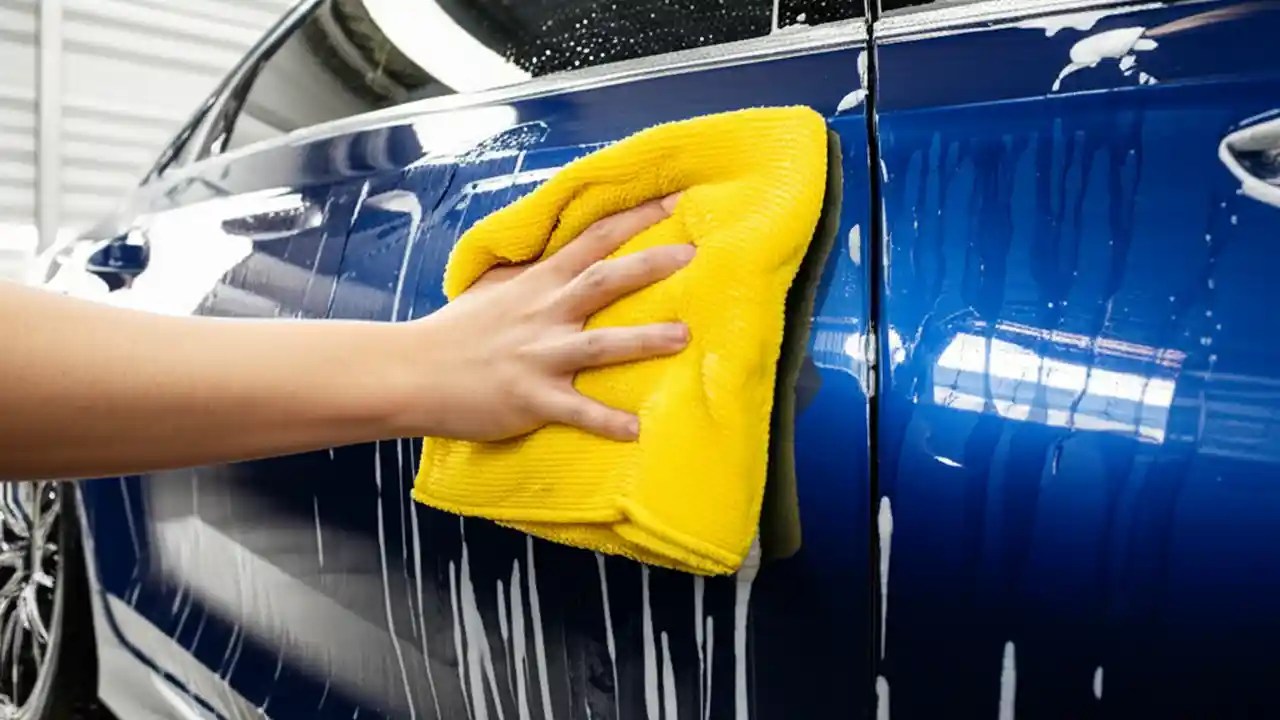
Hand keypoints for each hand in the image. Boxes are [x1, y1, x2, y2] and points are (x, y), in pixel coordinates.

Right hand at [405, 194, 691, 441]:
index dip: (635, 217)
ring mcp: (538, 356)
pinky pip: (574, 411)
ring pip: (598, 344)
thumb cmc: (456, 330)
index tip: (677, 200)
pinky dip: (604, 421)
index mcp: (538, 283)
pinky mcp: (530, 398)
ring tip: (684, 337)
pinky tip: (635, 431)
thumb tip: (562, 250)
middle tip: (694, 253)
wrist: (412, 371)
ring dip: (642, 340)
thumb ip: (533, 270)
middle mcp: (544, 313)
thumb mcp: (494, 286)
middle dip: (649, 265)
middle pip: (603, 281)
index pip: (593, 239)